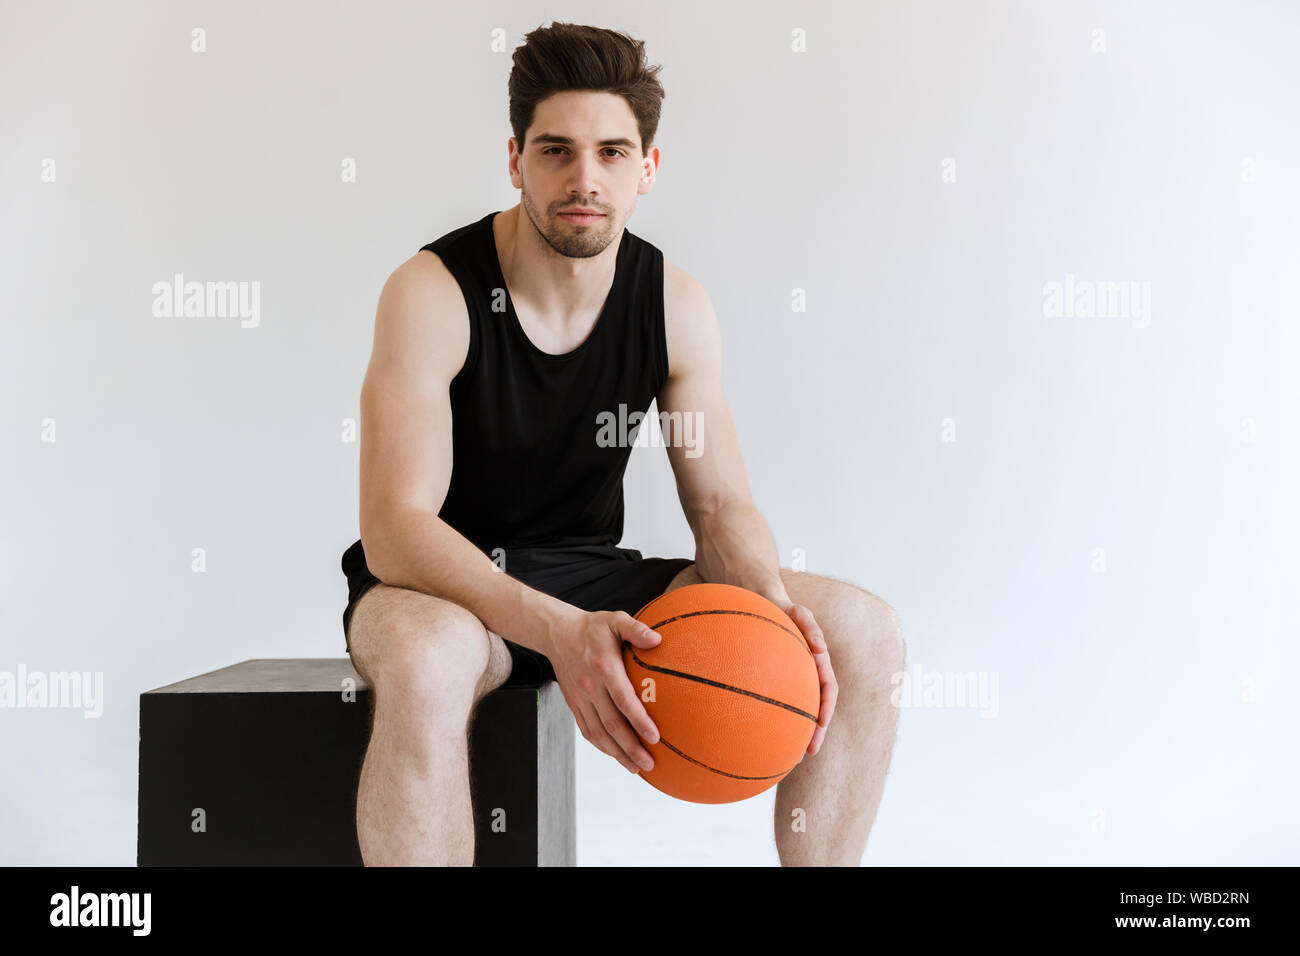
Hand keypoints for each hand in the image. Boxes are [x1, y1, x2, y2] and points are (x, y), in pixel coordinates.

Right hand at [547, 609, 662, 773]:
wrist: (556, 633)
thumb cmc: (593, 627)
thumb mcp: (615, 619)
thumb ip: (636, 629)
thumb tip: (658, 639)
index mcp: (604, 667)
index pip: (623, 699)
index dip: (639, 720)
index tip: (655, 737)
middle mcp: (590, 686)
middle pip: (611, 724)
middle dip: (631, 747)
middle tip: (650, 764)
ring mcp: (580, 698)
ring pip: (598, 733)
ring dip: (617, 753)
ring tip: (636, 768)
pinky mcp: (573, 704)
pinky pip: (587, 730)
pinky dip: (601, 746)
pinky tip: (616, 755)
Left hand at [782, 602, 836, 755]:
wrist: (767, 608)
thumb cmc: (785, 611)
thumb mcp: (800, 613)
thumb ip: (811, 627)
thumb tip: (820, 647)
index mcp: (819, 663)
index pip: (828, 689)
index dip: (826, 708)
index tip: (821, 724)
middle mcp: (810, 676)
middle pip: (817, 709)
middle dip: (816, 732)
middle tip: (809, 752)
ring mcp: (795, 681)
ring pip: (800, 712)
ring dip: (799, 733)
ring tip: (791, 755)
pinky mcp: (780, 684)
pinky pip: (782, 706)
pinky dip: (779, 721)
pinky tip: (765, 736)